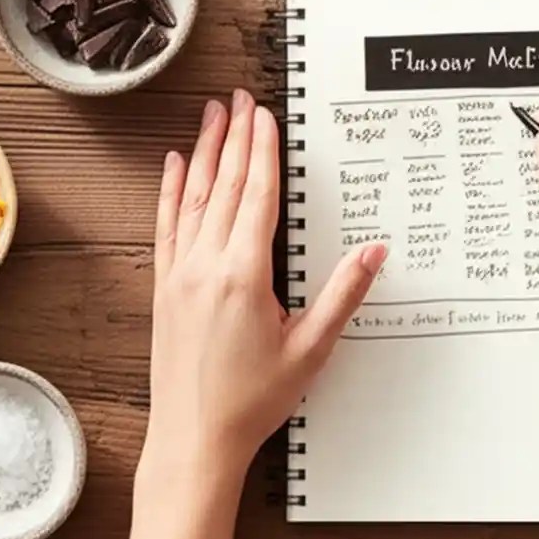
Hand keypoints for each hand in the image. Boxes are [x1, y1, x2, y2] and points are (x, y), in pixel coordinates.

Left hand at [146, 89, 385, 473]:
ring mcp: (179, 275)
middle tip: (238, 99)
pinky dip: (170, 193)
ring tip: (209, 116)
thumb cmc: (251, 401)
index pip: (256, 196)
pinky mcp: (164, 289)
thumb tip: (374, 252)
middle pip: (223, 186)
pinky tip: (172, 168)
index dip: (262, 151)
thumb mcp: (311, 348)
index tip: (265, 116)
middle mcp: (205, 266)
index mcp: (243, 276)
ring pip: (191, 198)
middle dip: (233, 137)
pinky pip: (166, 227)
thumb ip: (343, 294)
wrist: (194, 439)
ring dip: (202, 153)